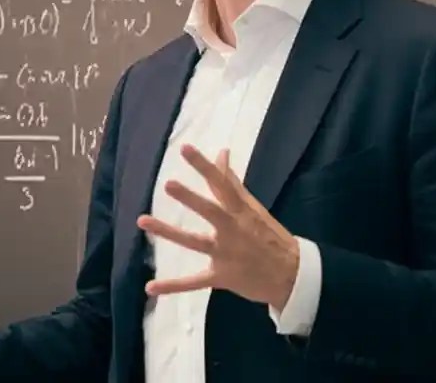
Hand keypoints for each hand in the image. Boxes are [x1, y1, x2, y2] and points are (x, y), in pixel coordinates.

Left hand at [137, 144, 299, 309]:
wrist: (292, 276)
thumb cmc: (270, 237)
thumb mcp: (254, 208)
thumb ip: (232, 182)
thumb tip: (221, 153)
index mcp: (241, 211)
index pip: (221, 183)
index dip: (204, 166)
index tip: (185, 149)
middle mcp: (233, 230)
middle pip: (210, 211)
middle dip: (190, 198)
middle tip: (168, 185)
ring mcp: (226, 254)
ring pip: (195, 242)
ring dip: (169, 232)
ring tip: (143, 220)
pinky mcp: (221, 277)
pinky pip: (194, 282)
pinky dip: (173, 286)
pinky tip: (150, 286)